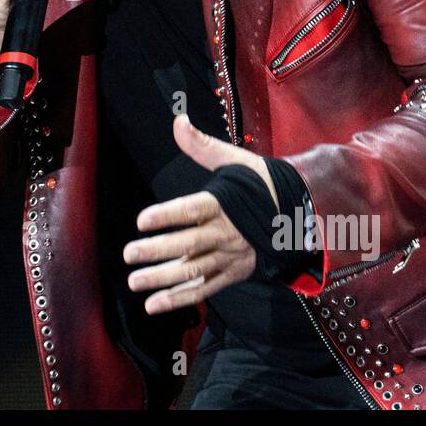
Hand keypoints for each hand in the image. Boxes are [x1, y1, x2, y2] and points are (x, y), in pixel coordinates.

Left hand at [122, 114, 278, 314]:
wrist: (297, 214)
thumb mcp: (234, 160)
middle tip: (129, 254)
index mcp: (224, 204)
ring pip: (194, 270)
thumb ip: (201, 145)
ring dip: (163, 279)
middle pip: (189, 244)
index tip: (141, 220)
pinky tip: (154, 304)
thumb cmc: (259, 185)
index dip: (167, 216)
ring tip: (135, 282)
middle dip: (157, 251)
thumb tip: (179, 122)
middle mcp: (227, 233)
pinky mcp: (232, 274)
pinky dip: (180, 298)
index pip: (193, 209)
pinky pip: (205, 289)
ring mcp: (230, 257)